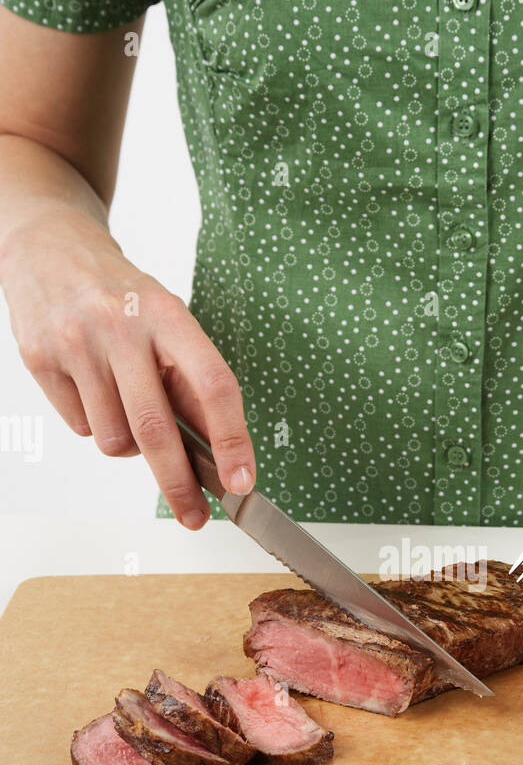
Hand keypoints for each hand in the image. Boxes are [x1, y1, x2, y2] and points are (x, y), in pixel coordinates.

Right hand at [0, 206, 255, 526]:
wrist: (51, 248)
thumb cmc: (123, 296)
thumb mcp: (169, 322)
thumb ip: (190, 382)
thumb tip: (221, 454)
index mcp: (168, 314)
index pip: (212, 385)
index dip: (231, 439)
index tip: (241, 481)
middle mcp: (121, 326)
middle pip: (157, 429)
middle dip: (180, 485)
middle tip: (194, 517)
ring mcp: (77, 343)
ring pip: (115, 440)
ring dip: (130, 446)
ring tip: (126, 406)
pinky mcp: (40, 359)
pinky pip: (82, 428)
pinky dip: (95, 424)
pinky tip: (93, 389)